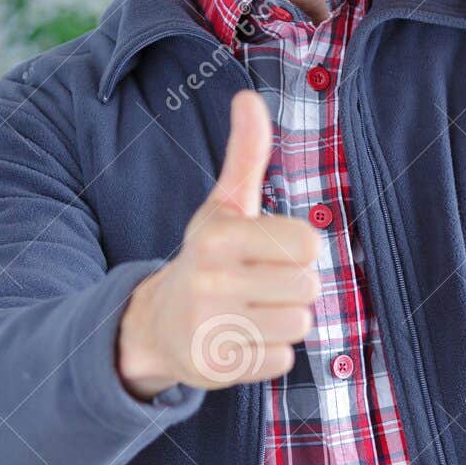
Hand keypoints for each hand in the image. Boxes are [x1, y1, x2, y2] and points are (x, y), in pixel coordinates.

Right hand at [116, 89, 321, 398]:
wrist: (156, 323)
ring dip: (285, 321)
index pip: (307, 244)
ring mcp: (210, 327)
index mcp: (219, 236)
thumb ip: (246, 156)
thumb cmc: (207, 257)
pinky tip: (242, 339)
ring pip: (299, 325)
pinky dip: (269, 354)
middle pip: (309, 287)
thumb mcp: (223, 207)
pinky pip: (282, 362)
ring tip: (253, 311)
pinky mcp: (215, 368)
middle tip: (262, 285)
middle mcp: (210, 280)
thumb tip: (249, 96)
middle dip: (295, 287)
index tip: (273, 252)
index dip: (300, 250)